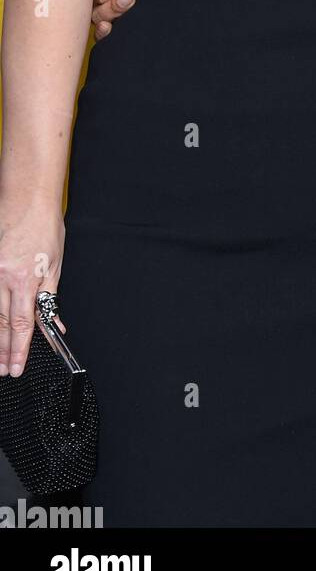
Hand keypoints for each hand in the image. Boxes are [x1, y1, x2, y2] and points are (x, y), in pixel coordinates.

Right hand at [0, 197, 65, 376]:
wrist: (27, 200)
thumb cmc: (44, 227)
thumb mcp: (55, 264)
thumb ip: (49, 298)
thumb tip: (53, 323)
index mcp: (25, 278)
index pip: (21, 323)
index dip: (19, 349)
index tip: (17, 367)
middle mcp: (3, 277)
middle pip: (0, 323)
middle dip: (3, 350)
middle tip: (5, 370)